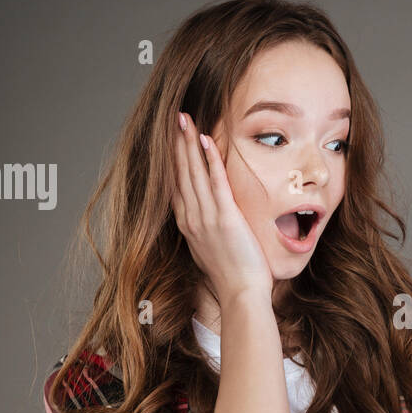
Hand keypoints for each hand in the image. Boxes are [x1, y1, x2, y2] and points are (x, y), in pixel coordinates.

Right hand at [171, 111, 273, 300]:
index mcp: (188, 225)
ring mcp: (206, 218)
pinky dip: (210, 160)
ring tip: (185, 119)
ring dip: (188, 143)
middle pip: (180, 173)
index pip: (175, 184)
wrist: (241, 295)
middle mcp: (192, 218)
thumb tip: (210, 223)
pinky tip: (206, 140)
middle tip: (176, 117)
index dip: (172, 159)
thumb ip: (207, 232)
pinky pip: (216, 182)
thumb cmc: (232, 277)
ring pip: (193, 173)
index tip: (171, 138)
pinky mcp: (225, 218)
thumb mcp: (211, 251)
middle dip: (177, 143)